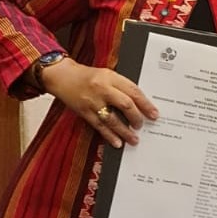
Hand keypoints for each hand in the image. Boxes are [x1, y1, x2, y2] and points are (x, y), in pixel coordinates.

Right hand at [41, 58, 158, 148]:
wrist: (63, 76)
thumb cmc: (88, 76)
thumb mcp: (108, 75)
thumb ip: (122, 86)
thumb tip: (139, 103)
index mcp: (111, 77)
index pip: (133, 91)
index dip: (146, 104)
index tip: (154, 113)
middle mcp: (102, 89)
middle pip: (125, 104)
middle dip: (137, 117)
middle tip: (143, 125)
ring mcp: (92, 102)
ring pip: (112, 119)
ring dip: (124, 131)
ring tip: (134, 139)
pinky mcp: (84, 112)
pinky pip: (99, 126)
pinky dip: (109, 136)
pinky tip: (117, 142)